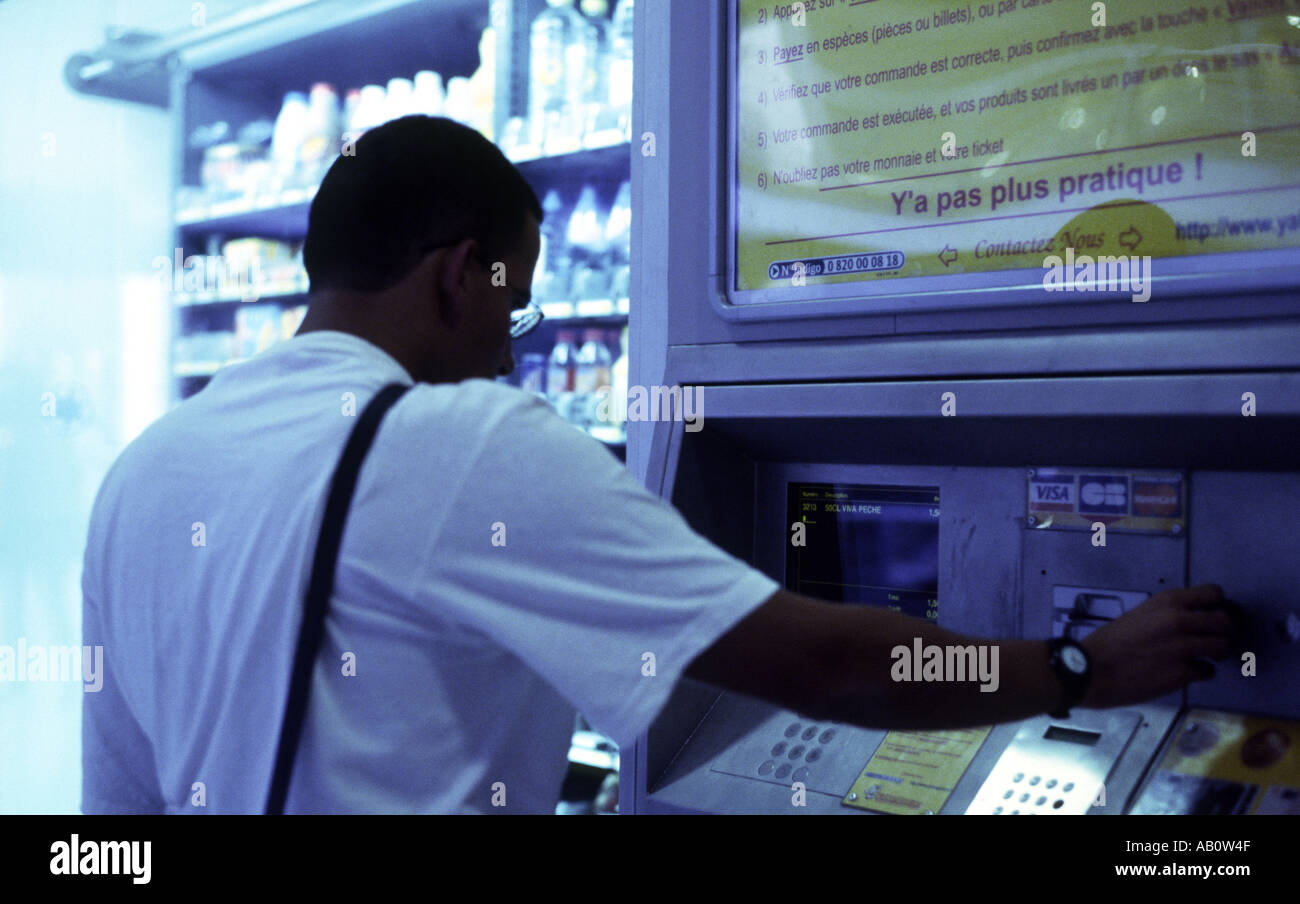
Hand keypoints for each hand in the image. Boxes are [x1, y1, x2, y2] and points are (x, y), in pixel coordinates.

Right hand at [1079, 584, 1233, 708]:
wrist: (1091, 670)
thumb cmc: (1109, 643)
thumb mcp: (1140, 615)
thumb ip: (1167, 615)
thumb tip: (1193, 621)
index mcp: (1166, 602)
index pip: (1213, 593)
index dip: (1217, 606)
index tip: (1211, 615)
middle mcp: (1178, 621)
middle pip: (1225, 621)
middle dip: (1223, 632)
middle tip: (1213, 640)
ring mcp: (1182, 648)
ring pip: (1223, 647)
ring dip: (1216, 653)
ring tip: (1204, 657)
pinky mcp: (1181, 674)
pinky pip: (1208, 672)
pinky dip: (1201, 673)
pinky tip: (1188, 672)